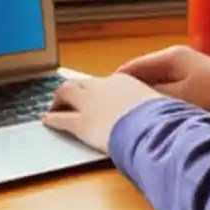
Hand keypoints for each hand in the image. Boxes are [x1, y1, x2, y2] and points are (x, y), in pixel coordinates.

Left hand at [41, 74, 166, 152]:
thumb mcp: (160, 105)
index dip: (95, 90)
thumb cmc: (160, 118)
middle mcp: (102, 87)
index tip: (94, 95)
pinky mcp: (81, 122)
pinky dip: (52, 120)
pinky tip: (47, 122)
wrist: (151, 127)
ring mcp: (89, 103)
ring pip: (65, 92)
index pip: (103, 82)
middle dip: (72, 89)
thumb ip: (153, 106)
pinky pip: (60, 119)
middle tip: (66, 97)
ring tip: (54, 107)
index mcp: (123, 81)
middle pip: (80, 83)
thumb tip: (162, 112)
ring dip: (58, 99)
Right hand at [116, 45, 209, 114]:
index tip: (101, 97)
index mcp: (168, 58)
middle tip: (111, 105)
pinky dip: (154, 90)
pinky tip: (152, 105)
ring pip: (151, 76)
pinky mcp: (189, 70)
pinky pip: (163, 79)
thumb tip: (132, 97)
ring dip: (141, 89)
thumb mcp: (182, 97)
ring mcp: (181, 61)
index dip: (115, 83)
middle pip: (139, 70)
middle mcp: (172, 55)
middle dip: (126, 87)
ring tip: (128, 107)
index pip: (131, 68)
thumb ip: (155, 95)